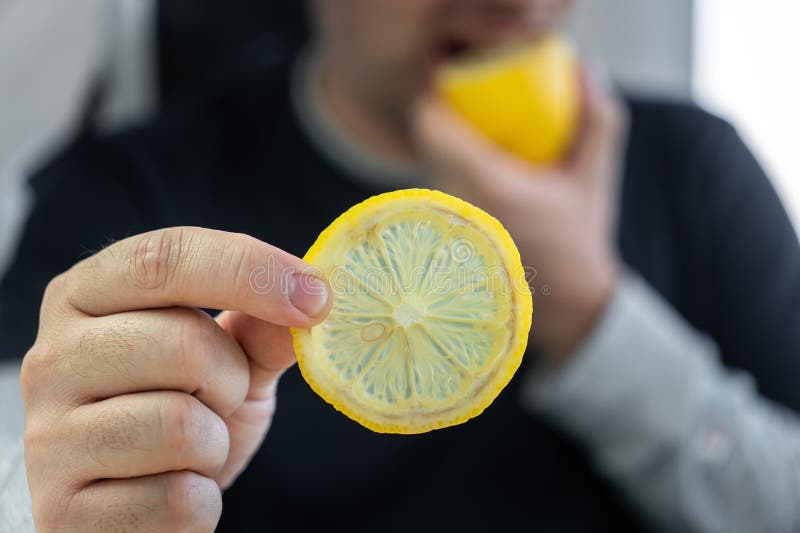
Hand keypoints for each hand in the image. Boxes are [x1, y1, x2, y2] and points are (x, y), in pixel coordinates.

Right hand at [20, 227, 331, 531]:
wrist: (136, 507)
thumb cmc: (181, 413)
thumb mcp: (228, 360)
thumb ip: (263, 325)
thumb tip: (312, 295)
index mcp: (87, 296)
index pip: (164, 258)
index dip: (249, 269)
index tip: (317, 297)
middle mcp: (52, 356)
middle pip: (181, 343)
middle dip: (230, 378)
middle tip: (220, 398)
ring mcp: (47, 436)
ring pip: (178, 426)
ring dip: (214, 444)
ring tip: (191, 447)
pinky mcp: (61, 508)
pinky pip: (175, 499)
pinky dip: (200, 501)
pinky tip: (172, 488)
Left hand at [414, 69, 626, 361]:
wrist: (565, 303)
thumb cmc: (577, 241)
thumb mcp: (594, 178)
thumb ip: (596, 121)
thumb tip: (586, 69)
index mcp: (488, 184)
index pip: (429, 125)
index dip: (432, 98)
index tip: (451, 84)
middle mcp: (455, 204)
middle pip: (424, 141)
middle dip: (442, 119)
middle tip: (468, 106)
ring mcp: (443, 226)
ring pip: (427, 166)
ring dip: (443, 147)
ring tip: (473, 138)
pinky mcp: (441, 239)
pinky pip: (433, 189)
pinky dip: (446, 173)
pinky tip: (473, 173)